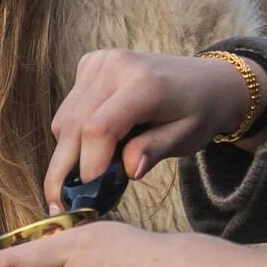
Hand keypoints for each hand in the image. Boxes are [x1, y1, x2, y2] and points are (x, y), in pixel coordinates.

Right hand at [45, 48, 262, 198]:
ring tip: (88, 176)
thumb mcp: (186, 137)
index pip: (99, 128)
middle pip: (73, 126)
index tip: (88, 197)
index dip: (89, 165)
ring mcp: (100, 61)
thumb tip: (129, 171)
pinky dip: (73, 134)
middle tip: (61, 206)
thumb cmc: (198, 112)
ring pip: (64, 121)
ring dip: (67, 154)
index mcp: (145, 83)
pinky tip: (94, 145)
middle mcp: (116, 65)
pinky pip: (67, 110)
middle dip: (65, 170)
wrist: (205, 80)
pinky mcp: (90, 63)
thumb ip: (155, 150)